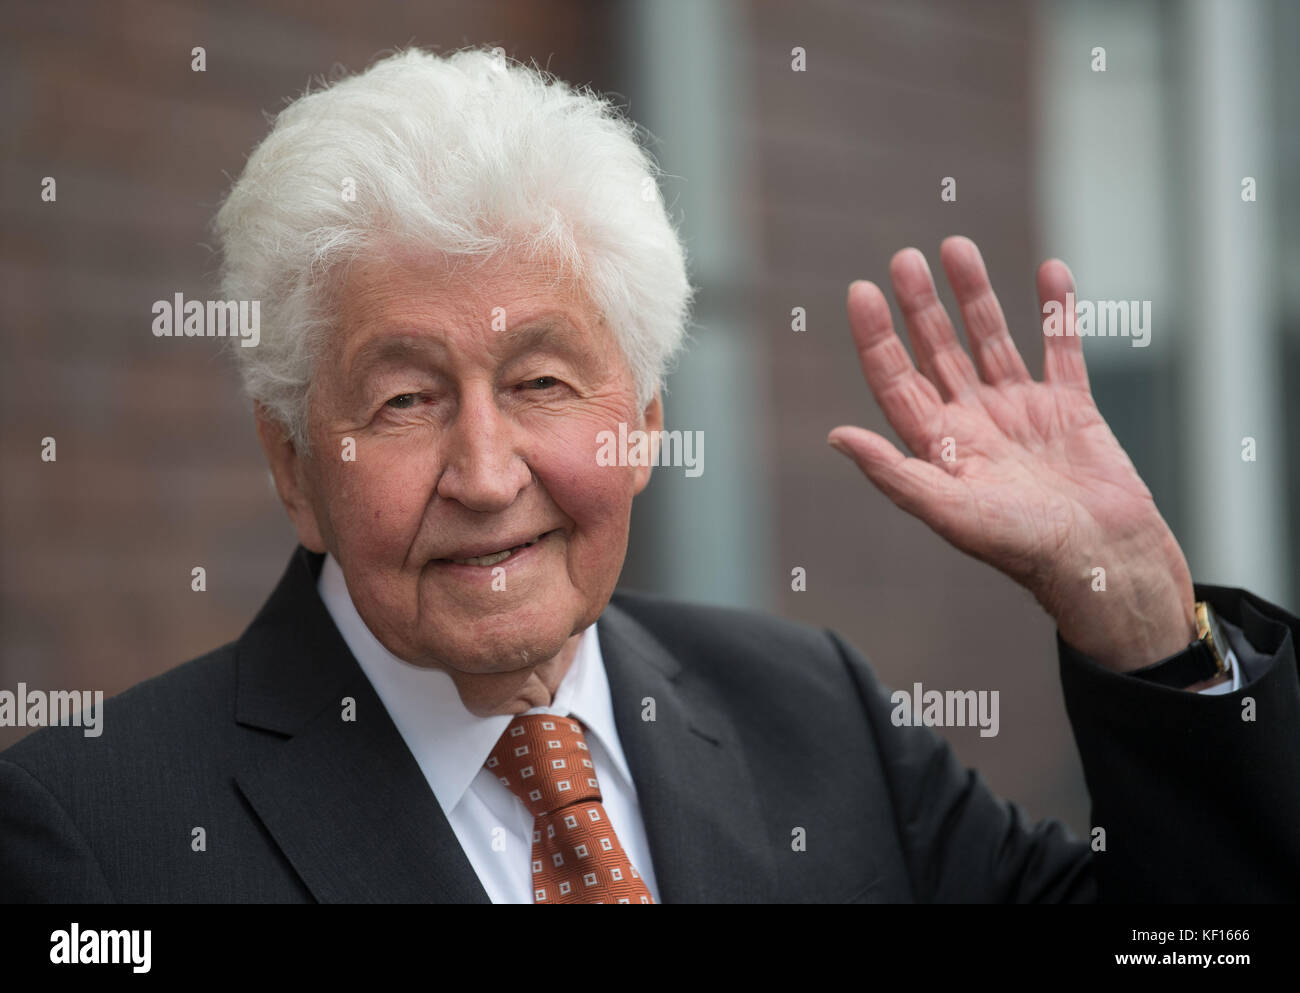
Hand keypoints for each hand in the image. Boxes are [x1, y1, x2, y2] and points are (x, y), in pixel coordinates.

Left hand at [828, 236, 1196, 671]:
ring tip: (956, 246)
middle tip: (903, 259)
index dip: (876, 338)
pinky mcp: (1071, 408)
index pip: (896, 381)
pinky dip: (1056, 311)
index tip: (862, 292)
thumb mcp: (949, 511)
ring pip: (991, 340)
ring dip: (975, 295)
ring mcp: (1022, 413)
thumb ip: (893, 472)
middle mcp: (975, 424)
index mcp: (940, 449)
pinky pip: (1062, 348)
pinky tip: (1048, 272)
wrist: (1103, 561)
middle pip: (937, 352)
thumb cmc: (1024, 548)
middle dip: (920, 306)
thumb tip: (835, 436)